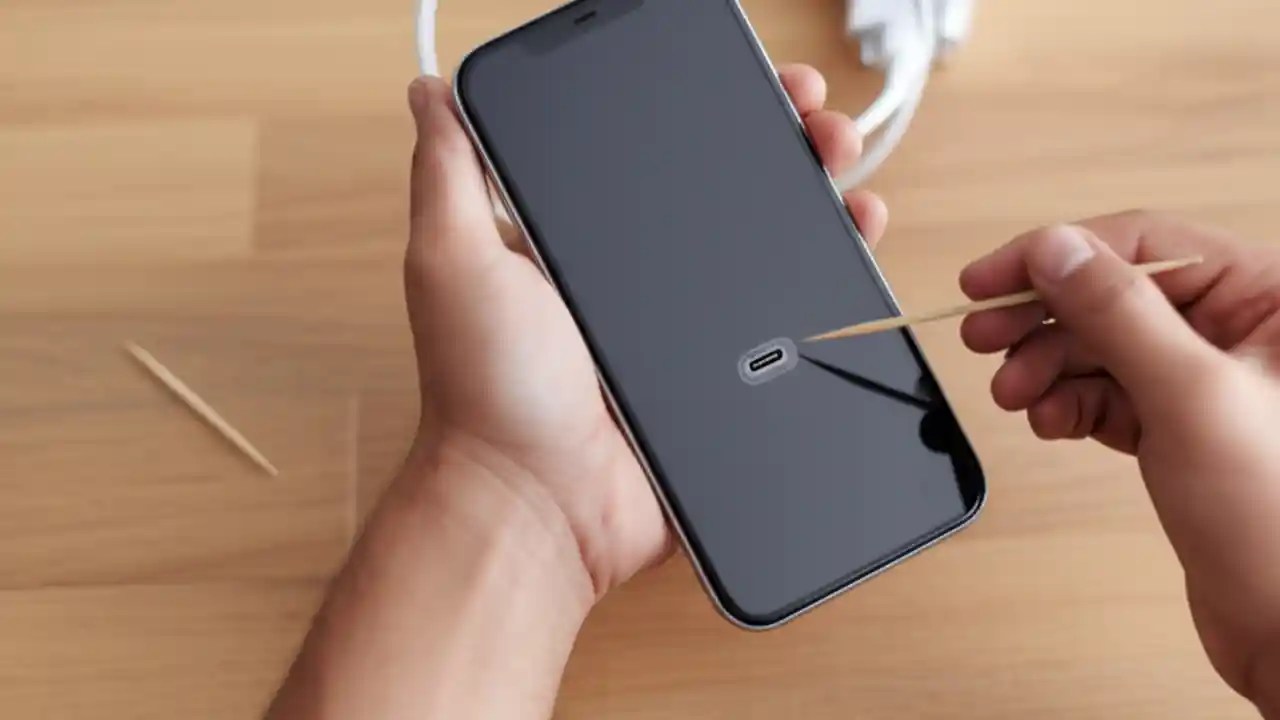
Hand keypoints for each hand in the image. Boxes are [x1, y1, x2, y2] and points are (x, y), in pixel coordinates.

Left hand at [404, 68, 887, 598]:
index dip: (703, 110)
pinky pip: (789, 323)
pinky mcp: (727, 378)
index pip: (655, 156)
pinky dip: (830, 278)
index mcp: (584, 243)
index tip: (745, 81)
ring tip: (842, 159)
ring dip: (814, 194)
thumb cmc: (488, 390)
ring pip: (769, 247)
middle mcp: (640, 280)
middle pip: (726, 192)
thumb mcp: (454, 262)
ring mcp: (689, 330)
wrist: (542, 504)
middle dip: (776, 142)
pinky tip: (855, 237)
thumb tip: (431, 92)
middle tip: (810, 115)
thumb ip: (450, 175)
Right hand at [960, 211, 1279, 712]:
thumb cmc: (1277, 518)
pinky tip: (1048, 423)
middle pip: (1112, 295)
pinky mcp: (1181, 428)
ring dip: (1046, 368)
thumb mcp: (1191, 396)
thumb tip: (1054, 248)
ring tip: (1014, 396)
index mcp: (1268, 297)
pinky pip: (1105, 395)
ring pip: (1100, 347)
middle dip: (1042, 319)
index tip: (988, 280)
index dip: (1056, 256)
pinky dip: (1067, 405)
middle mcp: (1239, 330)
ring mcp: (1208, 381)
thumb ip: (1117, 313)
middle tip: (981, 337)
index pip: (1142, 245)